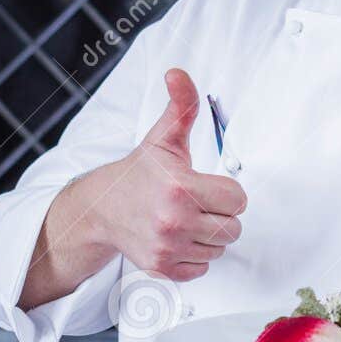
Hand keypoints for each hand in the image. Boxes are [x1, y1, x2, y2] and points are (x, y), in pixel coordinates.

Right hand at [86, 67, 246, 281]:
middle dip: (220, 214)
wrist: (102, 208)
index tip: (206, 185)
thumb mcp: (163, 137)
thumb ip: (181, 105)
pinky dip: (195, 255)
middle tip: (197, 202)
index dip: (226, 191)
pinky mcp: (162, 268)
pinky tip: (178, 237)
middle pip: (233, 227)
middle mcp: (174, 221)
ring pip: (219, 247)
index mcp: (180, 188)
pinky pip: (203, 267)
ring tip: (186, 218)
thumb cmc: (139, 173)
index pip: (238, 200)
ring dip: (209, 234)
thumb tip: (178, 73)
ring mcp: (167, 248)